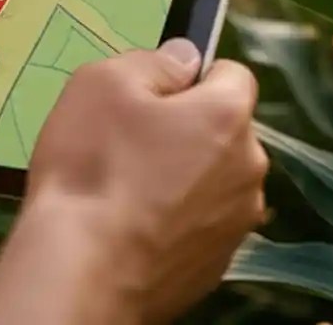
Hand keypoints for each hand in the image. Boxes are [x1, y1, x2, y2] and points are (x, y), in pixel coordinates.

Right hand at [0, 40, 266, 323]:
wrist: (82, 272)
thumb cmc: (92, 167)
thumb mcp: (101, 84)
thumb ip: (153, 62)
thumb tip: (184, 59)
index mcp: (229, 115)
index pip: (232, 73)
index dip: (190, 77)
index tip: (149, 96)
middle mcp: (249, 168)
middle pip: (225, 131)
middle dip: (187, 130)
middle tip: (129, 144)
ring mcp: (237, 223)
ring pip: (214, 181)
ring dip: (183, 178)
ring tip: (126, 192)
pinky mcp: (217, 267)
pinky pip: (199, 226)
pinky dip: (174, 222)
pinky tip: (132, 229)